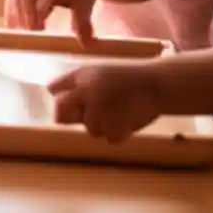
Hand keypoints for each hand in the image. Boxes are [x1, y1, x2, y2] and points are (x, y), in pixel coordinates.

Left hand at [47, 63, 162, 142]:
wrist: (159, 82)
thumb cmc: (130, 79)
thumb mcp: (102, 74)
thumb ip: (82, 88)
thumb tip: (59, 109)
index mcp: (82, 74)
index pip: (54, 88)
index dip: (58, 98)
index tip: (67, 106)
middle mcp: (86, 89)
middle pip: (60, 110)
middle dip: (67, 117)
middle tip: (85, 119)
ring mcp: (99, 106)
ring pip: (90, 129)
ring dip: (104, 127)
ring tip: (120, 114)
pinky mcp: (113, 122)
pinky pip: (109, 138)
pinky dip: (120, 134)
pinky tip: (129, 121)